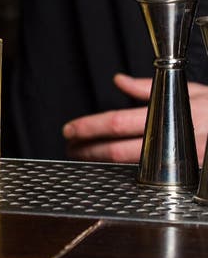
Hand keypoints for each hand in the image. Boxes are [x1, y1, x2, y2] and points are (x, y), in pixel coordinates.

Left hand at [63, 73, 207, 162]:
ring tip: (81, 154)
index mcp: (166, 114)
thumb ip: (148, 87)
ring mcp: (176, 161)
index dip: (90, 127)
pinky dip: (124, 171)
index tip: (70, 129)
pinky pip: (147, 175)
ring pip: (128, 166)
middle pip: (116, 151)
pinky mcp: (184, 176)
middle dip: (87, 149)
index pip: (117, 122)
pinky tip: (109, 167)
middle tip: (70, 145)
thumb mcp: (188, 90)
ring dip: (100, 161)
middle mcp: (169, 140)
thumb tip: (119, 82)